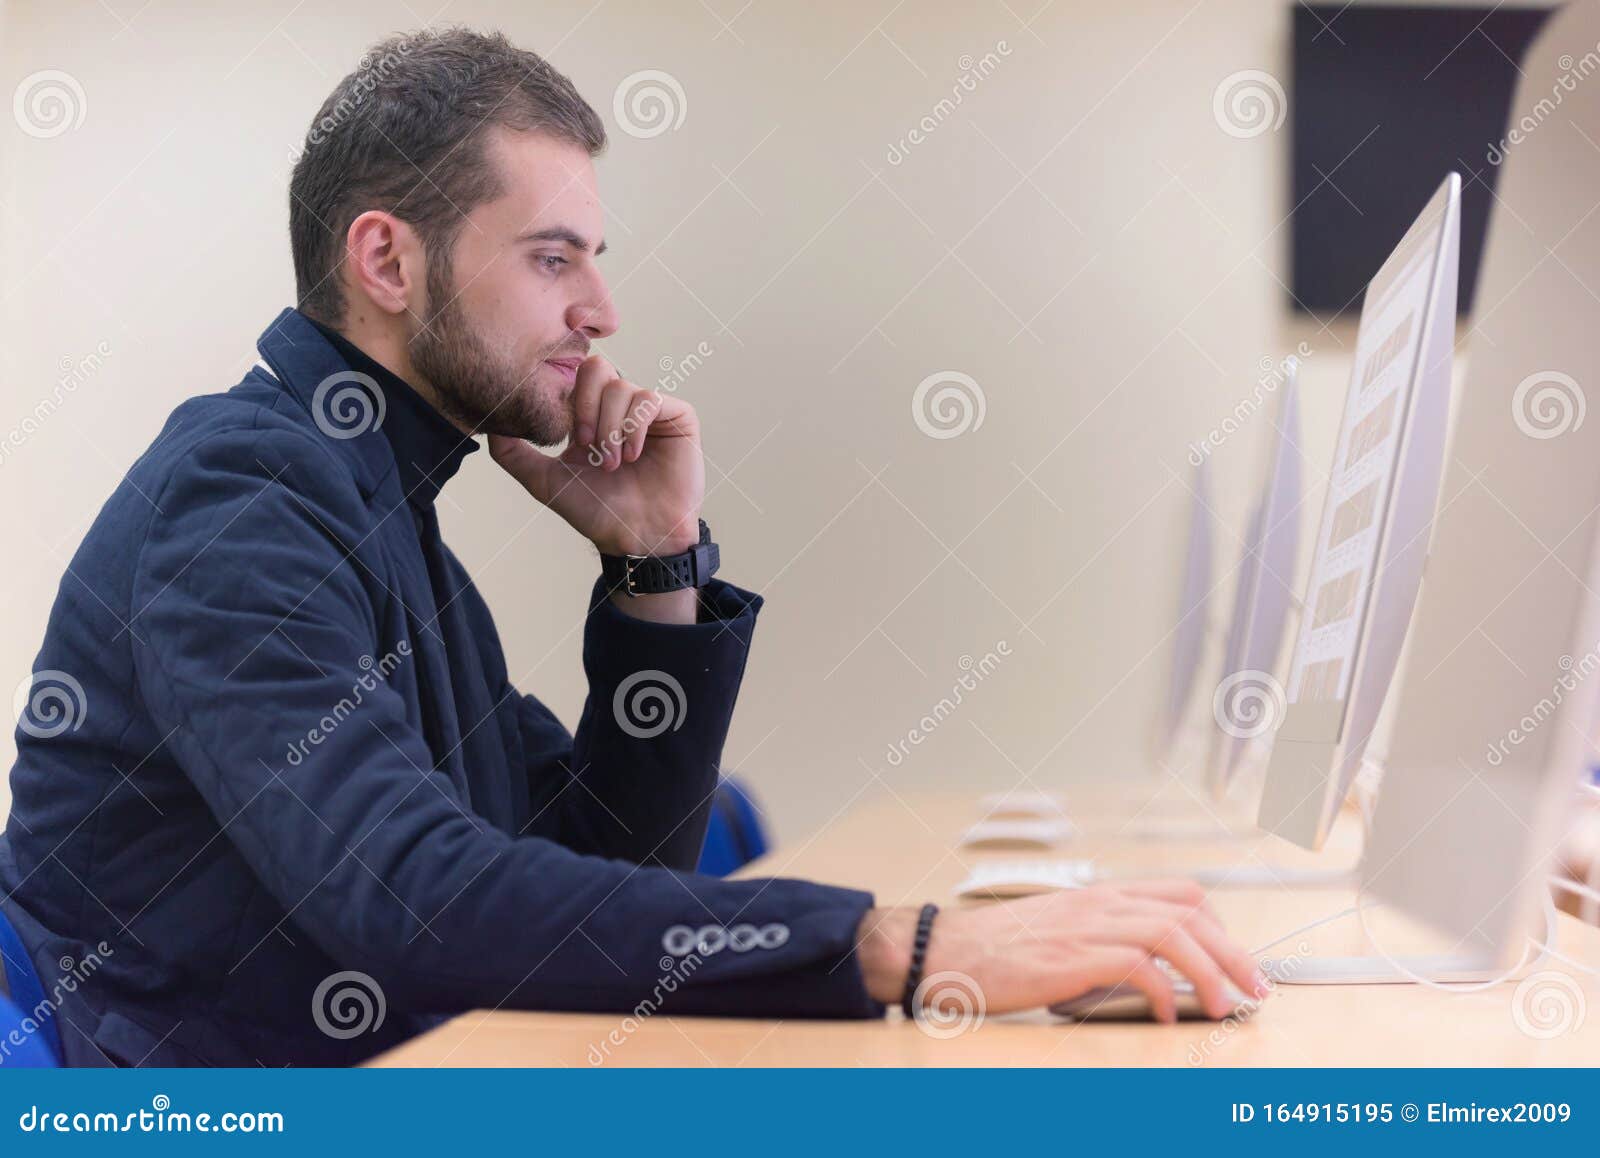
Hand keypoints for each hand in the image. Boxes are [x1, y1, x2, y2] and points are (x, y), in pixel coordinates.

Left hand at [487, 354, 704, 556]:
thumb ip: (513, 454)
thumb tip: (490, 425)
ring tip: (613, 462)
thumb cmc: (595, 511)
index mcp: (590, 414)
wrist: (636, 537)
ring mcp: (648, 411)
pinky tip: (632, 454)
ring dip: (611, 427)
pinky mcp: (677, 417)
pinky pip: (650, 398)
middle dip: (587, 407)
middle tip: (587, 446)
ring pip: (623, 387)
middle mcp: (619, 407)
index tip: (569, 439)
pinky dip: (636, 425)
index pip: (573, 377)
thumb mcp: (544, 482)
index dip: (567, 400)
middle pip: (597, 368)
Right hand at [856, 880, 1269, 1023]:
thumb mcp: (1057, 932)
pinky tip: (1168, 1014)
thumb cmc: (995, 948)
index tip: (1235, 960)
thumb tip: (1142, 973)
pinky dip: (1165, 992)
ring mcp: (1088, 926)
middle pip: (1190, 912)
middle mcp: (1101, 903)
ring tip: (1227, 1005)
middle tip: (1256, 988)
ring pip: (1174, 934)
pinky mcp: (1074, 957)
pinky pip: (1139, 967)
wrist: (946, 950)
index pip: (1181, 893)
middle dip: (1234, 952)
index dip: (1219, 927)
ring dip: (1213, 973)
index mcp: (1100, 895)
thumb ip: (1100, 940)